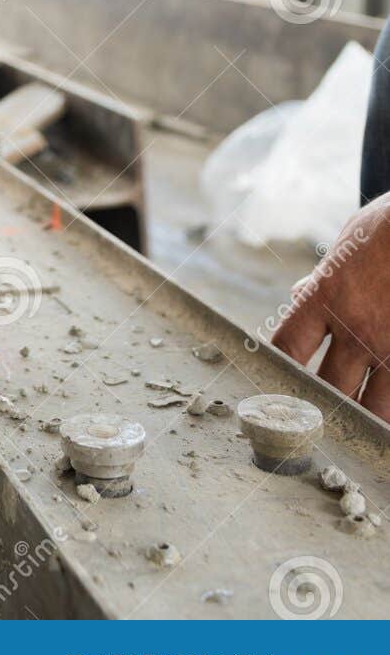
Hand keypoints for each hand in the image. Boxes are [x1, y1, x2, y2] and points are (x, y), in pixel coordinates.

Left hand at [272, 193, 389, 420]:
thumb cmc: (389, 230)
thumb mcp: (347, 244)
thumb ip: (323, 279)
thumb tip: (299, 294)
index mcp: (326, 297)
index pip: (287, 347)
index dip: (278, 372)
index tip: (276, 385)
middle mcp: (356, 328)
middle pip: (327, 390)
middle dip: (321, 407)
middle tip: (317, 418)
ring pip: (374, 409)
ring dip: (365, 418)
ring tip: (359, 424)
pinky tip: (385, 409)